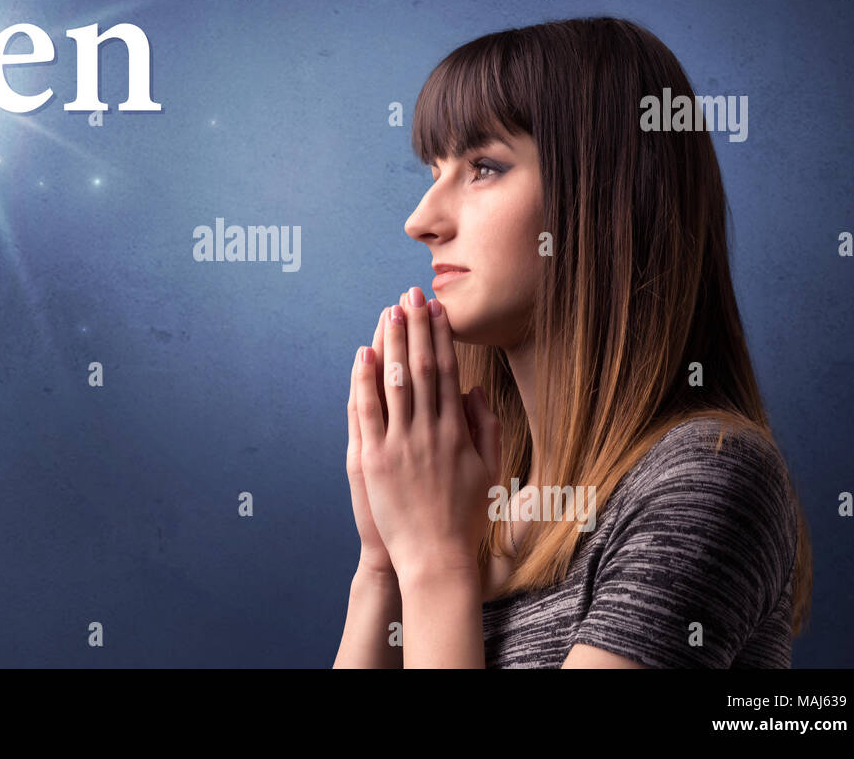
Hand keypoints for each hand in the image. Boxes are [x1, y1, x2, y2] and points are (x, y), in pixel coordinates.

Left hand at [354, 286, 501, 581]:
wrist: (436, 558)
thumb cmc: (465, 517)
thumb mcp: (488, 470)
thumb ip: (485, 427)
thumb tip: (474, 389)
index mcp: (457, 431)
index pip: (448, 371)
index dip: (442, 337)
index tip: (438, 310)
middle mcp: (430, 431)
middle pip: (422, 367)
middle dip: (417, 328)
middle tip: (412, 295)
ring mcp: (400, 445)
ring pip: (395, 382)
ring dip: (392, 343)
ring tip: (390, 311)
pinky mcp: (375, 461)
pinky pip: (368, 412)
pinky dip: (365, 381)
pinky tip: (364, 354)